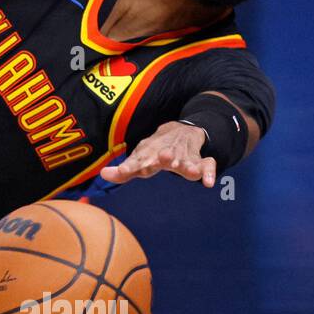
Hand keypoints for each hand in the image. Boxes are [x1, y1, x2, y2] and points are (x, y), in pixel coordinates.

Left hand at [99, 121, 216, 187]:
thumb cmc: (155, 150)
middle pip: (164, 156)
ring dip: (188, 165)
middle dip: (163, 158)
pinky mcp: (200, 160)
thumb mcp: (139, 158)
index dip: (130, 166)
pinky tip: (209, 183)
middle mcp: (166, 153)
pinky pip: (208, 165)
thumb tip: (103, 175)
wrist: (180, 130)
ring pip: (187, 160)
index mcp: (149, 153)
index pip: (138, 160)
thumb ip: (124, 171)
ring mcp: (184, 156)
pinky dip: (209, 172)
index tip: (123, 170)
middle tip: (163, 160)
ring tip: (189, 171)